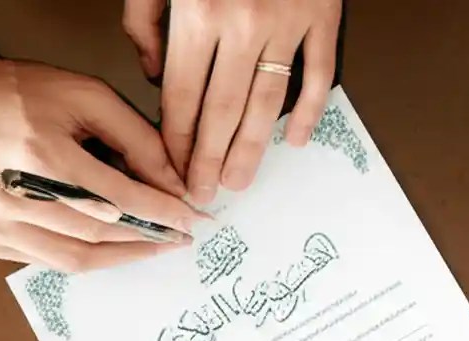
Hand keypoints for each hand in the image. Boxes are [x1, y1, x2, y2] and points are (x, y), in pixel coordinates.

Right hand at [0, 41, 201, 271]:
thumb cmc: (15, 95)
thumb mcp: (84, 95)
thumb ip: (136, 138)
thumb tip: (174, 185)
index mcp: (40, 155)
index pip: (118, 198)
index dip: (161, 213)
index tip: (193, 220)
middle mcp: (12, 198)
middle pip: (99, 234)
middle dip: (147, 238)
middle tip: (180, 236)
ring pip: (76, 259)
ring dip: (122, 255)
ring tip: (153, 245)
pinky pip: (48, 261)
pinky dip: (86, 256)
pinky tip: (111, 245)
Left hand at [123, 0, 342, 203]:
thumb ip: (146, 18)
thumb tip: (157, 74)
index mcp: (199, 11)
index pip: (183, 97)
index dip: (177, 141)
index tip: (174, 171)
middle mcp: (243, 24)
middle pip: (223, 111)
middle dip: (211, 160)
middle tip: (206, 194)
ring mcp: (287, 24)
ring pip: (267, 104)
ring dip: (253, 149)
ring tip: (241, 181)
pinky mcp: (322, 17)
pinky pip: (319, 75)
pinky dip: (310, 111)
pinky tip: (298, 140)